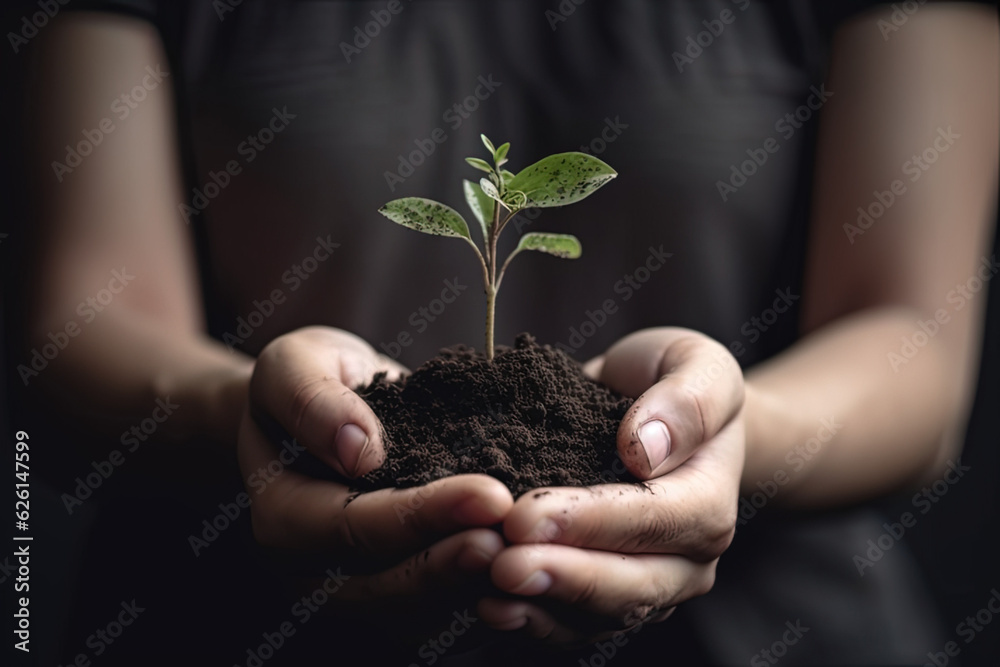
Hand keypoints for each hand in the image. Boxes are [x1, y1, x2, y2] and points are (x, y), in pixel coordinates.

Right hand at [237, 326, 513, 626]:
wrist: (329, 411)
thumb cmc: (311, 382)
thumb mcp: (294, 365)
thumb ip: (311, 400)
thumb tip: (359, 449)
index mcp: (280, 517)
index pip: (354, 527)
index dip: (423, 515)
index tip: (488, 494)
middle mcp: (312, 572)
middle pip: (389, 585)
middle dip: (457, 564)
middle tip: (516, 540)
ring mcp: (355, 593)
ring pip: (420, 614)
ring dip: (477, 590)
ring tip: (528, 559)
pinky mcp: (396, 598)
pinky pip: (441, 615)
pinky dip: (485, 600)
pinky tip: (530, 575)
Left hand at [480, 328, 743, 643]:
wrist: (657, 415)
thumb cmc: (672, 383)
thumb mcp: (695, 365)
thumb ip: (686, 400)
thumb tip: (643, 449)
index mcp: (709, 501)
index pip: (658, 520)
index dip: (593, 521)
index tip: (527, 515)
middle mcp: (689, 559)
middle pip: (633, 585)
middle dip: (564, 577)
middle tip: (502, 566)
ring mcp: (652, 586)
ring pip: (602, 615)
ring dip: (543, 606)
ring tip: (489, 589)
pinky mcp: (610, 600)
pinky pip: (577, 625)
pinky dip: (535, 620)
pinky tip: (490, 605)